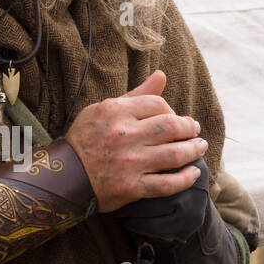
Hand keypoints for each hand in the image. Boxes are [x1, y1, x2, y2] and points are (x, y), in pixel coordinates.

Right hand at [65, 70, 207, 213]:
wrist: (63, 177)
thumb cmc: (84, 140)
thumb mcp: (103, 110)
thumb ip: (136, 95)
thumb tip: (161, 75)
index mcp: (115, 112)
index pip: (158, 104)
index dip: (172, 110)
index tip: (176, 118)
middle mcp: (124, 136)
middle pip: (171, 127)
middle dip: (190, 128)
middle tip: (195, 131)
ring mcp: (129, 163)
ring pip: (175, 155)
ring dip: (194, 150)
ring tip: (200, 147)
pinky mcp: (132, 188)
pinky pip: (167, 184)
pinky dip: (185, 179)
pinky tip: (193, 173)